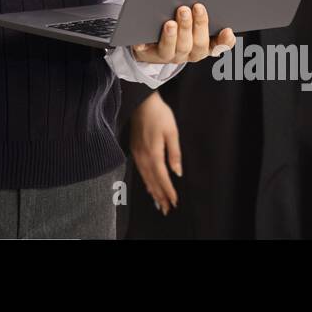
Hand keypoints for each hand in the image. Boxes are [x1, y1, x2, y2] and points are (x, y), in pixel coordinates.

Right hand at [130, 92, 179, 215]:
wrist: (141, 101)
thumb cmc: (159, 114)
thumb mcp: (172, 132)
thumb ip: (174, 154)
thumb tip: (177, 172)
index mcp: (154, 153)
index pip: (162, 177)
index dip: (168, 191)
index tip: (175, 202)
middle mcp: (143, 156)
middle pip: (152, 181)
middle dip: (160, 196)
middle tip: (166, 209)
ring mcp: (137, 153)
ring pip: (145, 177)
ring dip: (152, 191)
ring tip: (157, 202)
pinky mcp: (134, 149)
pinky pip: (140, 170)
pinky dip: (145, 181)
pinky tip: (148, 185)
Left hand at [131, 3, 234, 64]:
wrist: (148, 42)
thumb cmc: (175, 24)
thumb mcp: (190, 18)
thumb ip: (198, 9)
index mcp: (203, 45)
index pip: (219, 45)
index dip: (225, 41)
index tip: (227, 29)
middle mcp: (189, 52)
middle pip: (197, 44)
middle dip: (197, 25)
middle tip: (194, 8)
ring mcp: (171, 55)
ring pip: (177, 48)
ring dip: (175, 34)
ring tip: (171, 22)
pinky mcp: (150, 53)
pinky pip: (149, 50)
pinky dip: (150, 42)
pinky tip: (150, 33)